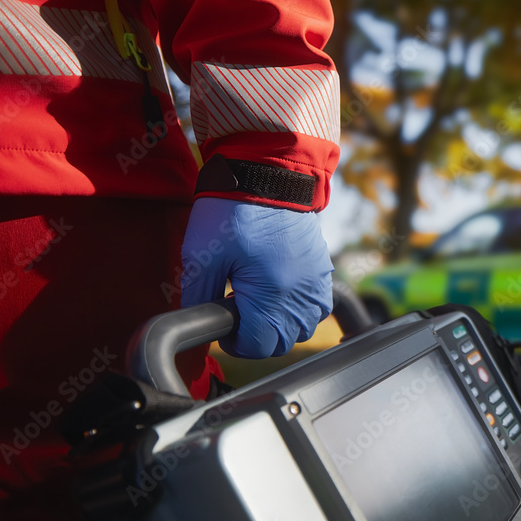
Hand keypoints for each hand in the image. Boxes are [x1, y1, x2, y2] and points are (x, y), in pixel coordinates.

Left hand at [180, 197, 333, 357]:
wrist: (267, 174)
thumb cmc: (233, 211)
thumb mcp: (203, 256)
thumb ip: (198, 297)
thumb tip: (198, 322)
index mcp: (272, 295)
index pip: (258, 346)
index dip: (236, 343)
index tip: (224, 326)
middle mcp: (300, 295)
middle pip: (282, 342)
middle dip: (258, 336)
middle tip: (238, 313)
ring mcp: (315, 282)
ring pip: (304, 327)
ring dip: (281, 325)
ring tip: (260, 303)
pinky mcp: (322, 269)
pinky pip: (318, 306)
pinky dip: (301, 309)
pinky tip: (281, 292)